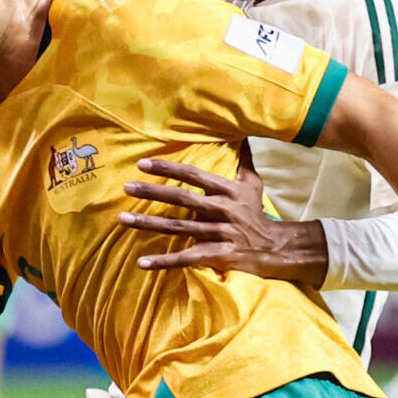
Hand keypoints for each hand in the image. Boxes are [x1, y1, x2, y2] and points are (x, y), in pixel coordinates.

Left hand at [121, 148, 328, 286]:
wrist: (275, 247)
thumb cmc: (257, 213)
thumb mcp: (252, 184)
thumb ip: (243, 160)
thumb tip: (243, 134)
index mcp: (226, 191)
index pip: (193, 175)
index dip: (168, 168)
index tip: (143, 164)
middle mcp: (221, 210)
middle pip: (182, 199)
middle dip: (153, 192)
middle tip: (126, 187)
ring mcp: (218, 233)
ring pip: (178, 228)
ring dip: (149, 224)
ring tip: (123, 220)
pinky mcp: (216, 255)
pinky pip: (186, 258)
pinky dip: (163, 262)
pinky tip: (142, 262)